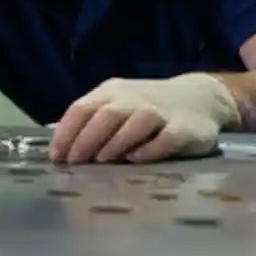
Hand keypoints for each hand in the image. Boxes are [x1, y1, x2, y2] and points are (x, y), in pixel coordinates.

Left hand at [48, 74, 241, 164]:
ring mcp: (160, 112)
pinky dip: (149, 149)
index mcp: (112, 92)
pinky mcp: (184, 128)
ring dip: (116, 142)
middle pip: (106, 115)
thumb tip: (61, 149)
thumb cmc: (147, 107)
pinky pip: (165, 138)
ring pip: (135, 122)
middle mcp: (134, 98)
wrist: (200, 98)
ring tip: (102, 161)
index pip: (83, 108)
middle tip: (75, 162)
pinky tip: (137, 159)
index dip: (66, 133)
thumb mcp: (117, 105)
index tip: (56, 156)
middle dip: (86, 139)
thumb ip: (93, 122)